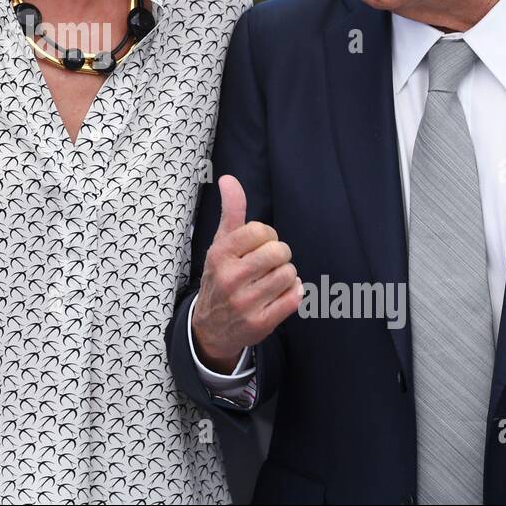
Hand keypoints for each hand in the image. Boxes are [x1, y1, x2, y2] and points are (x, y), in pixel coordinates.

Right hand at [192, 175, 301, 373]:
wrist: (210, 328)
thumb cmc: (220, 277)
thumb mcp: (221, 243)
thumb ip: (231, 211)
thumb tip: (228, 178)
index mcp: (220, 255)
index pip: (261, 231)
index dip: (267, 236)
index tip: (259, 245)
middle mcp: (230, 278)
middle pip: (278, 252)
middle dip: (280, 255)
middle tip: (270, 263)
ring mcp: (245, 303)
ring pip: (288, 275)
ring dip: (286, 275)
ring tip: (273, 280)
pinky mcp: (260, 324)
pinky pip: (294, 299)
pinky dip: (293, 293)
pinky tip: (281, 294)